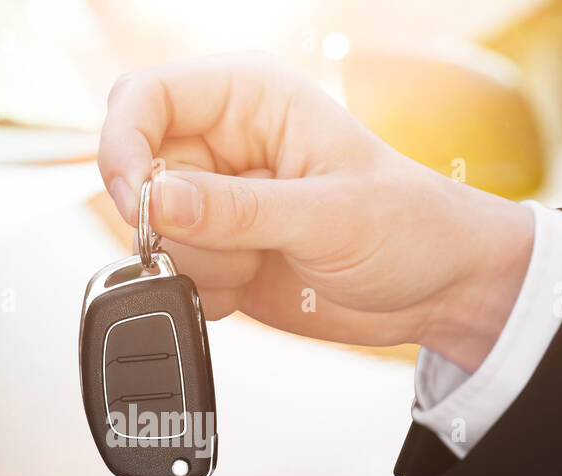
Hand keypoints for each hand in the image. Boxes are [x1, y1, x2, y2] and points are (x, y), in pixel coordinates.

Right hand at [97, 52, 534, 371]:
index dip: (124, 144)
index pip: (145, 97)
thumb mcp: (328, 217)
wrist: (437, 291)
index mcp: (250, 98)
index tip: (138, 202)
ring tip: (265, 261)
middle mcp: (223, 145)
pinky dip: (207, 293)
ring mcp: (216, 202)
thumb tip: (157, 199)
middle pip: (137, 173)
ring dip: (202, 264)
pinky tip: (258, 284)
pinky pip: (172, 275)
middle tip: (229, 244)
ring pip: (152, 234)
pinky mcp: (217, 252)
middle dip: (171, 223)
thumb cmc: (410, 227)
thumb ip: (238, 210)